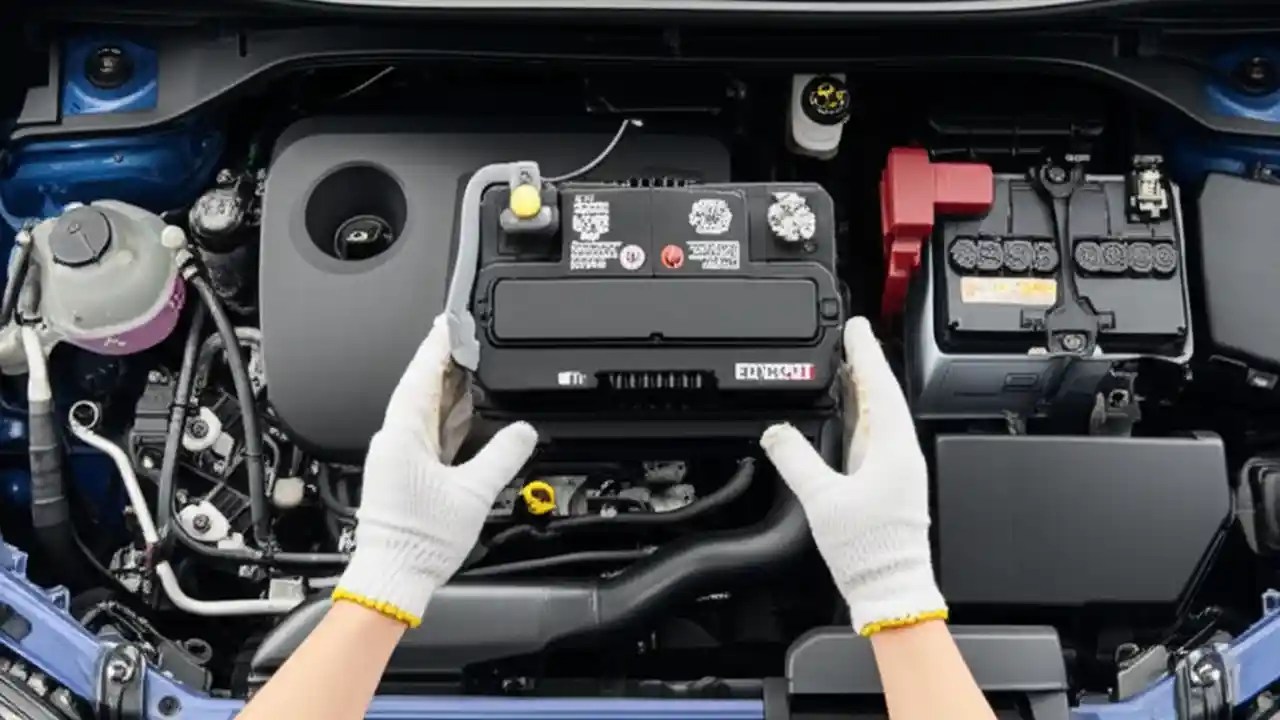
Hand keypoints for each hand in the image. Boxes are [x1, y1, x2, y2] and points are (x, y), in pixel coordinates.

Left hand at [333, 314, 537, 627]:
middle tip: (469, 340)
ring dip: (449, 390)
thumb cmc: (418, 542)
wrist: (394, 578)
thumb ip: (503, 455)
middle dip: (447, 363)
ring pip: (426, 410)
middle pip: (422, 388)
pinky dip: (448, 418)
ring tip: (472, 369)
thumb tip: (523, 431)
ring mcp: (398, 457)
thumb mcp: (474, 493)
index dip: (438, 345)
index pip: (421, 374)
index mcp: (402, 435)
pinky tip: (466, 414)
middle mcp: (395, 440)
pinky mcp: (405, 473)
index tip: (450, 322)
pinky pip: (428, 433)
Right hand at [760, 317, 945, 635]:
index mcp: (893, 448)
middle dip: (863, 365)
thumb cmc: (870, 550)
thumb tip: (776, 432)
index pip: (880, 385)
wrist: (890, 589)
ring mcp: (894, 469)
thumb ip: (795, 460)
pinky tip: (842, 415)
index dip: (865, 353)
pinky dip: (856, 418)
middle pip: (881, 396)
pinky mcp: (886, 485)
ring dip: (859, 390)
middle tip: (846, 338)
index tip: (855, 328)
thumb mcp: (822, 499)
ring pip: (877, 416)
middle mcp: (899, 454)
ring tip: (841, 366)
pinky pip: (871, 439)